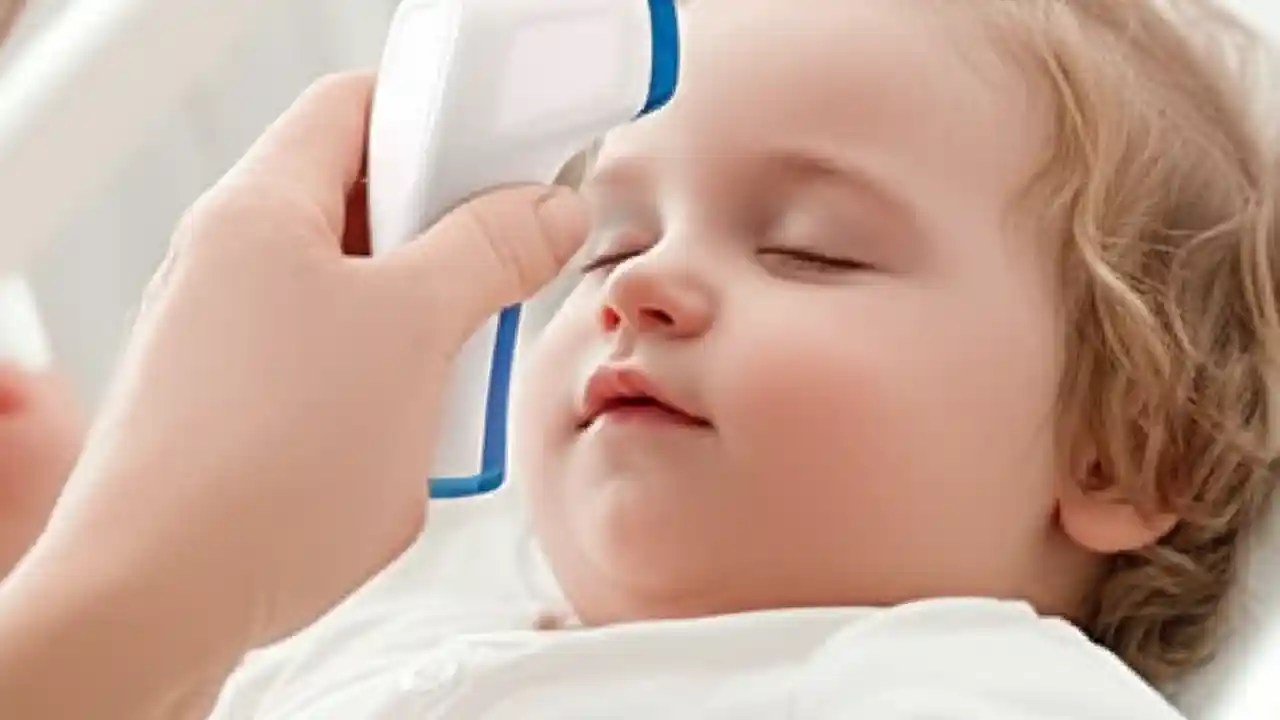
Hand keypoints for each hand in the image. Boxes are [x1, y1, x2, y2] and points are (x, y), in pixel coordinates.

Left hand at [0, 72, 587, 717]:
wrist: (160, 605)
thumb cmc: (261, 463)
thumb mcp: (412, 332)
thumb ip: (489, 252)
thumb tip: (545, 211)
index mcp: (258, 210)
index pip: (356, 108)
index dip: (437, 118)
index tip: (503, 160)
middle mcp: (233, 265)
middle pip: (365, 206)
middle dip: (445, 246)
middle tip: (492, 284)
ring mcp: (233, 339)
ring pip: (360, 298)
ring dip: (424, 333)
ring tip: (444, 384)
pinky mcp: (241, 407)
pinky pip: (338, 367)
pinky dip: (389, 389)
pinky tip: (405, 441)